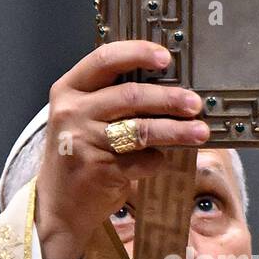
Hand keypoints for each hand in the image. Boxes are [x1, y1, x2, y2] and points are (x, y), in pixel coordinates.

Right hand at [34, 40, 208, 258]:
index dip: (138, 53)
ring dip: (176, 131)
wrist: (58, 205)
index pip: (105, 59)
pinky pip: (142, 161)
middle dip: (169, 98)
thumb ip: (112, 98)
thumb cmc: (79, 155)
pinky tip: (164, 161)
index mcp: (68, 89)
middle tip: (195, 103)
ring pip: (141, 129)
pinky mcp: (98, 169)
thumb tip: (168, 85)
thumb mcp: (83, 117)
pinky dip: (158, 161)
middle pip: (131, 95)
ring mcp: (83, 141)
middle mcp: (72, 112)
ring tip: (200, 132)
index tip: (167, 58)